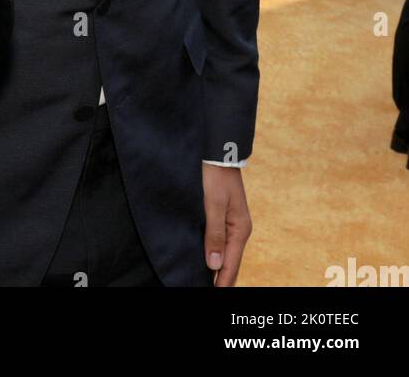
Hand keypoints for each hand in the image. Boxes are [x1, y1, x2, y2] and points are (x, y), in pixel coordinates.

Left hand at [202, 162, 251, 285]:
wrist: (219, 153)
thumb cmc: (216, 176)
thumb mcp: (214, 204)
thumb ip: (214, 234)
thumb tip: (214, 265)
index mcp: (240, 229)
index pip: (230, 264)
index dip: (221, 282)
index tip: (213, 295)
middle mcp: (239, 230)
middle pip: (231, 262)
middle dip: (221, 279)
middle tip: (208, 291)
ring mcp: (233, 224)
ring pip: (226, 253)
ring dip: (219, 268)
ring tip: (208, 283)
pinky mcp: (225, 217)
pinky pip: (222, 242)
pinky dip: (217, 254)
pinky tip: (209, 260)